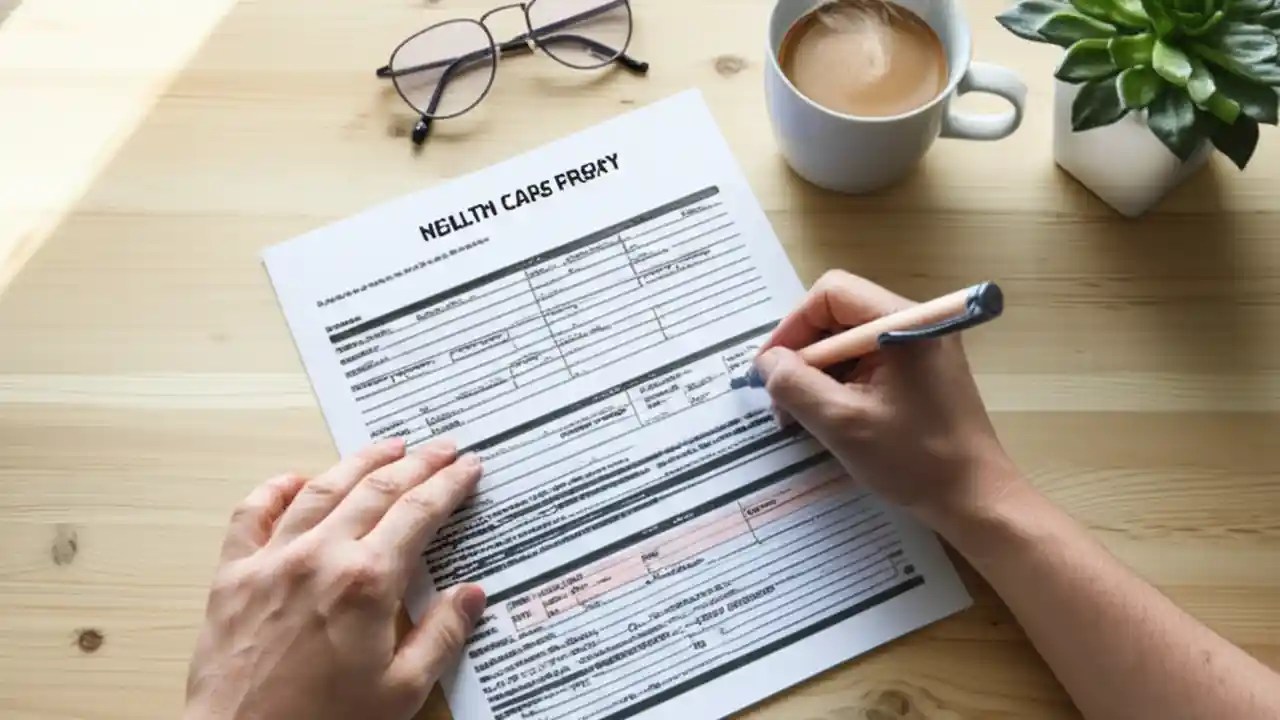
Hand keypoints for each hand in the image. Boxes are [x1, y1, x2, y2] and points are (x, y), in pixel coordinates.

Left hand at [185, 438, 485, 719]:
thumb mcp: (401, 692)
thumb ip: (441, 636)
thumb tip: (472, 595)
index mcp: (367, 582)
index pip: (419, 513)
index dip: (449, 484)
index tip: (468, 467)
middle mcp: (320, 557)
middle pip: (376, 489)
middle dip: (415, 463)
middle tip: (441, 447)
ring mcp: (272, 561)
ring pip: (321, 490)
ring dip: (358, 462)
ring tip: (386, 446)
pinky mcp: (232, 577)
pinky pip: (251, 515)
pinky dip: (275, 489)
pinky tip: (295, 478)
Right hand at [755, 271, 1021, 533]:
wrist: (973, 497)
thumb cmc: (914, 460)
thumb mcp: (841, 423)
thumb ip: (794, 385)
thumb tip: (766, 363)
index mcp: (903, 322)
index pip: (831, 294)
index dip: (792, 327)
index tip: (771, 369)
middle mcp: (915, 321)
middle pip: (838, 314)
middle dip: (803, 353)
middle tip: (781, 397)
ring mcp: (920, 344)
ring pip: (848, 339)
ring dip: (819, 372)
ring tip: (801, 413)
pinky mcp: (920, 368)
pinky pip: (867, 359)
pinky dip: (841, 382)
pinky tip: (829, 415)